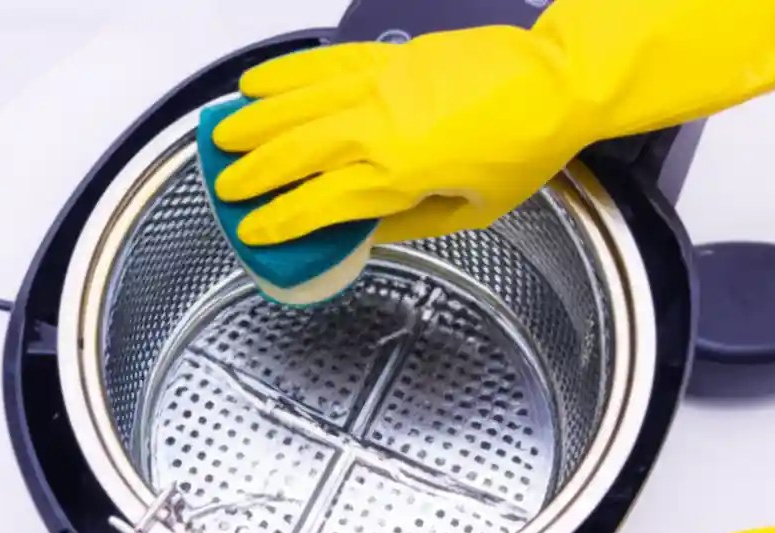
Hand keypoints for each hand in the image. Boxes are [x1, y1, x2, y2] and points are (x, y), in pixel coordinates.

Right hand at [213, 0, 774, 247]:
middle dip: (251, 174)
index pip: (319, 203)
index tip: (252, 232)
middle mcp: (377, 128)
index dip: (279, 221)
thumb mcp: (472, 214)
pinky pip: (323, 64)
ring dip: (251, 123)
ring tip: (216, 135)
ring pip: (295, 105)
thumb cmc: (523, 151)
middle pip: (294, 153)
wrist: (558, 83)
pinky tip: (256, 82)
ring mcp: (378, 86)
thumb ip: (408, 224)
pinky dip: (285, 73)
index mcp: (398, 175)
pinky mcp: (388, 56)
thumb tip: (366, 234)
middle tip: (220, 190)